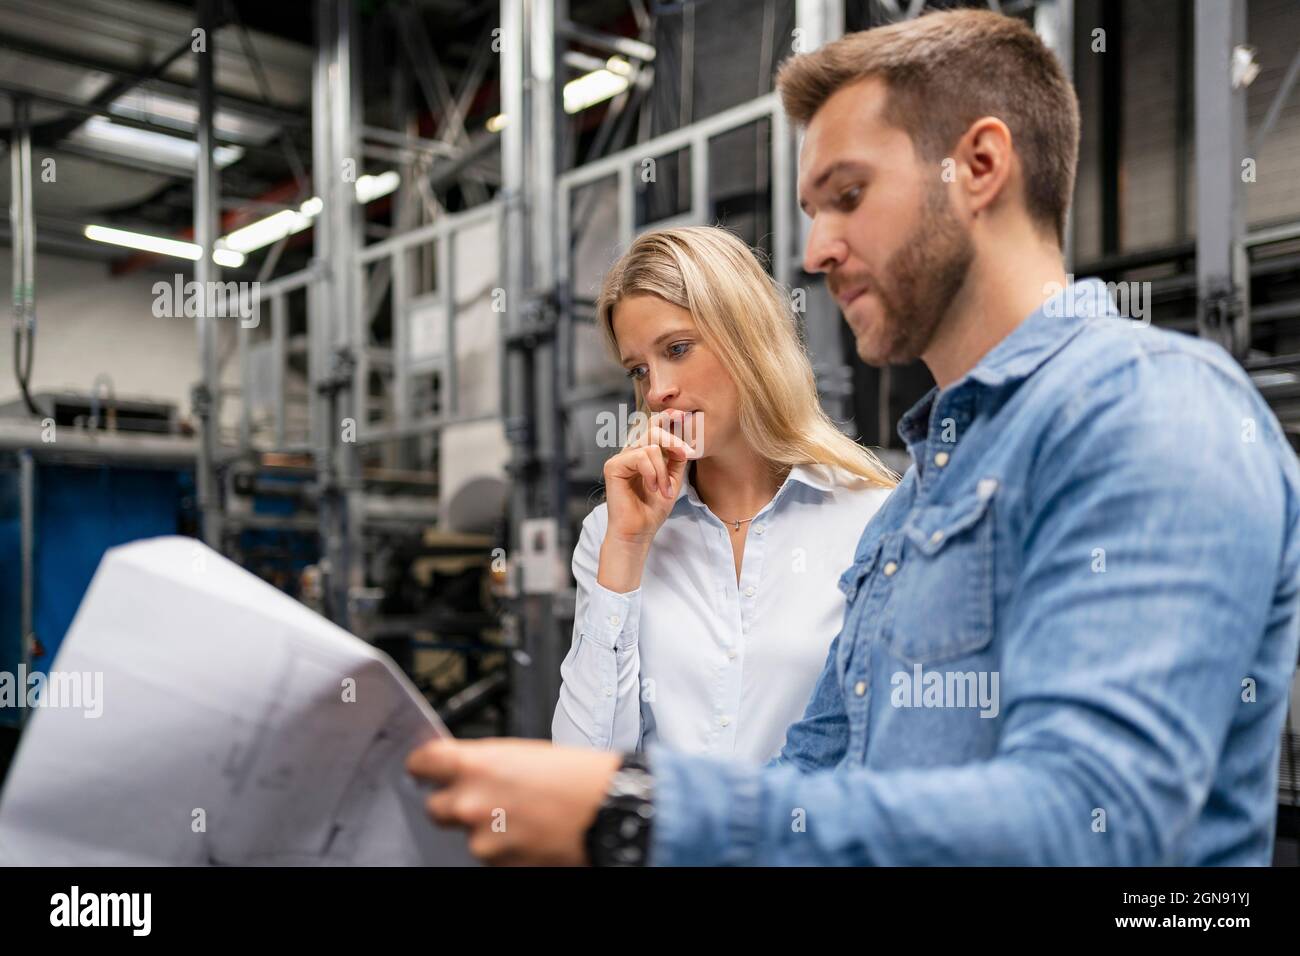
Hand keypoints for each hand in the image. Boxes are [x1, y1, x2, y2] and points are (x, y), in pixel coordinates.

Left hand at [406, 738, 621, 865]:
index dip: (425, 765)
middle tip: (484, 798)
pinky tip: (530, 834)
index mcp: (474, 765)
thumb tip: (467, 769)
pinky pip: (490, 857)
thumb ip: (485, 762)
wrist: (610, 812)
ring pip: (467, 835)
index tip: (428, 768)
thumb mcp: (523, 752)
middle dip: (455, 803)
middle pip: (435, 807)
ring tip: (523, 817)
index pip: (421, 763)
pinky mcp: (499, 866)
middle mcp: (470, 804)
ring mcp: (482, 840)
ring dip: (485, 829)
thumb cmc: (577, 777)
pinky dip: (505, 849)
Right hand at [602, 409, 701, 546]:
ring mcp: (620, 458)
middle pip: (652, 430)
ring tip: (664, 490)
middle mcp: (629, 452)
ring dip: (664, 470)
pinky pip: (640, 456)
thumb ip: (676, 460)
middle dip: (674, 441)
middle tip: (686, 454)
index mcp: (642, 454)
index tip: (681, 414)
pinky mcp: (613, 466)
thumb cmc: (652, 510)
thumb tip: (683, 442)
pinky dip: (652, 473)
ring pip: (650, 445)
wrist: (639, 532)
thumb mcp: (672, 481)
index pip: (653, 428)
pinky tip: (652, 488)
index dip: (666, 418)